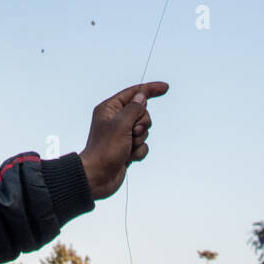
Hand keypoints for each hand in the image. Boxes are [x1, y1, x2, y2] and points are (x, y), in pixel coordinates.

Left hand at [78, 81, 167, 200]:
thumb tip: (141, 97)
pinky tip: (128, 156)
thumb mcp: (121, 124)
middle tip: (131, 132)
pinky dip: (138, 151)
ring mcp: (122, 134)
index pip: (134, 93)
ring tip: (127, 147)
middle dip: (141, 124)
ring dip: (139, 139)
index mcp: (110, 109)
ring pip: (144, 130)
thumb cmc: (105, 149)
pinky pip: (143, 145)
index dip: (150, 89)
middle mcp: (116, 119)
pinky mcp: (127, 148)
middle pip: (142, 113)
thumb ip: (134, 108)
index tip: (165, 87)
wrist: (98, 177)